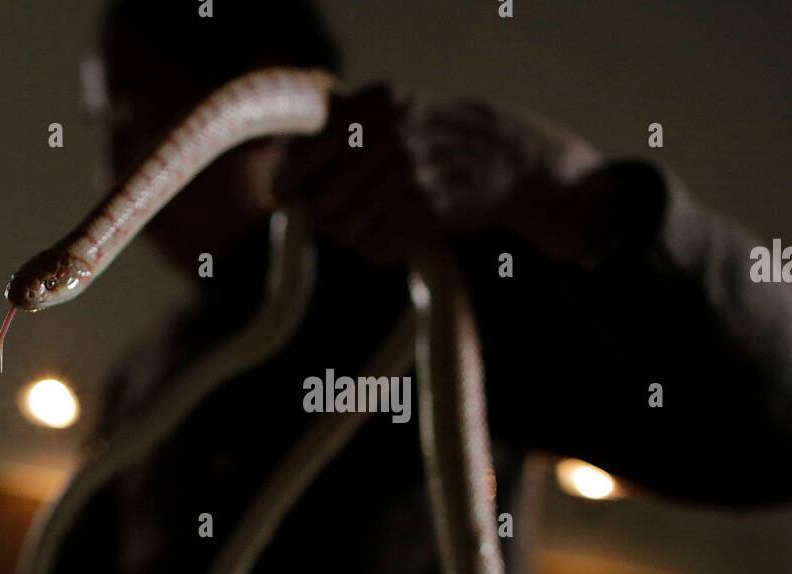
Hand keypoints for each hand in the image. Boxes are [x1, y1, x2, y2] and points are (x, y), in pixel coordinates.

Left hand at [272, 84, 597, 265]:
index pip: (303, 154)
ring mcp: (406, 174)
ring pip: (343, 231)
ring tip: (379, 222)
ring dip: (354, 236)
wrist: (510, 158)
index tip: (281, 196)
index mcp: (374, 106)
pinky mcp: (424, 212)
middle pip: (318, 203)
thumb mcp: (397, 107)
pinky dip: (381, 250)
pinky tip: (398, 236)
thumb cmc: (441, 138)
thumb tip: (283, 163)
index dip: (286, 181)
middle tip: (340, 217)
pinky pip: (374, 250)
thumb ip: (343, 123)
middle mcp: (387, 136)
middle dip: (324, 216)